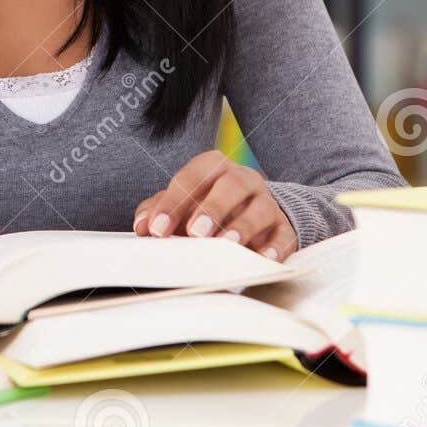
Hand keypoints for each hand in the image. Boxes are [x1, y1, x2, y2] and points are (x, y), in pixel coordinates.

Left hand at [132, 150, 297, 260]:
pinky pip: (283, 235)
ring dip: (242, 226)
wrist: (253, 217)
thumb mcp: (182, 205)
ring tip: (226, 243)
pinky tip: (261, 258)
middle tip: (194, 232)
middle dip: (212, 208)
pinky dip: (274, 248)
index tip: (157, 229)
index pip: (193, 177)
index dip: (173, 202)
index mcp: (214, 168)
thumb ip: (159, 210)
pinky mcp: (284, 228)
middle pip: (231, 185)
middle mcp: (243, 180)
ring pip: (260, 208)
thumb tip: (143, 226)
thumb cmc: (208, 208)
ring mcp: (267, 203)